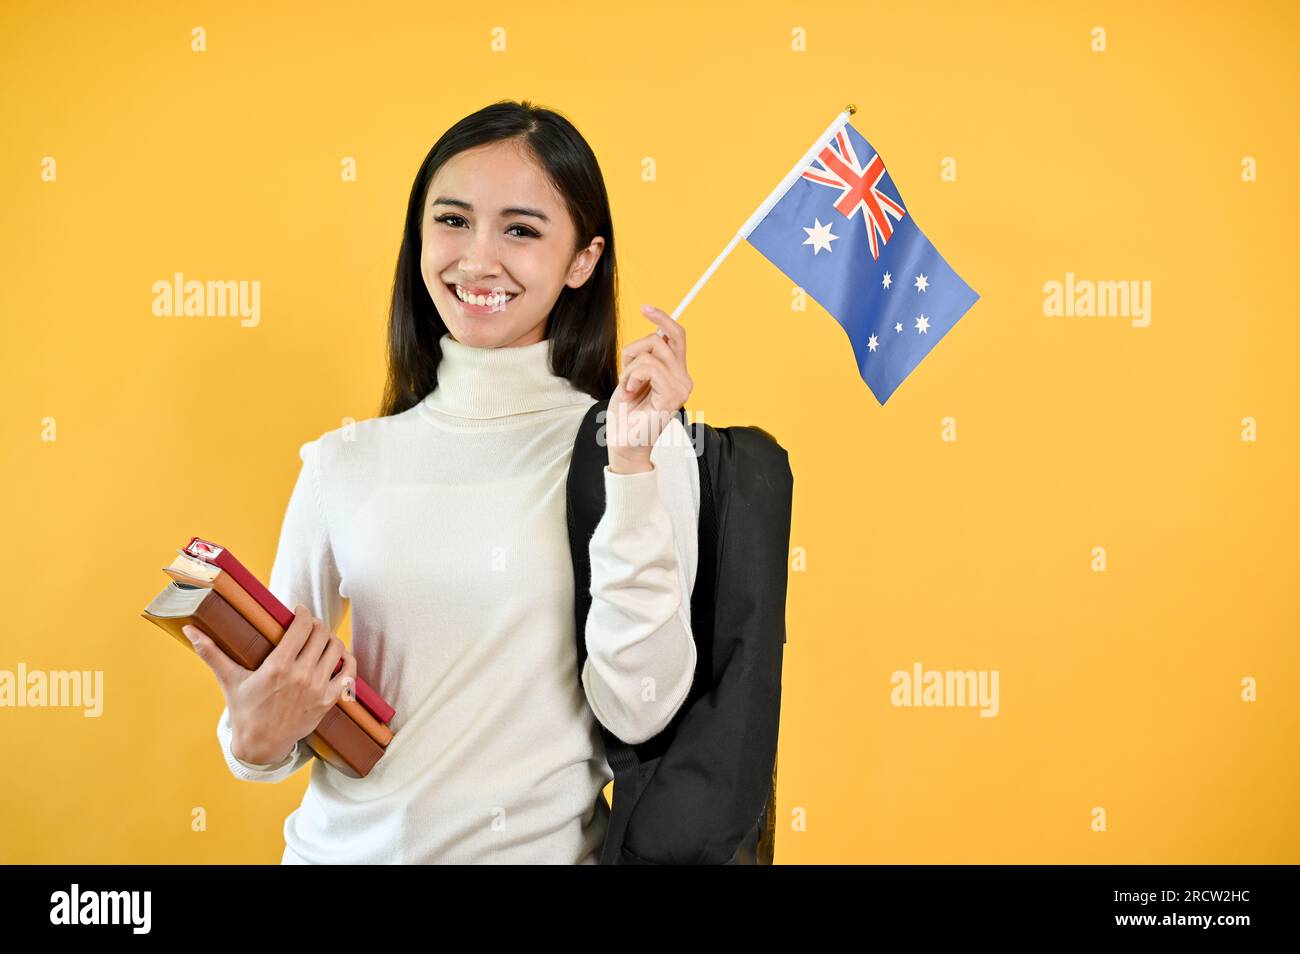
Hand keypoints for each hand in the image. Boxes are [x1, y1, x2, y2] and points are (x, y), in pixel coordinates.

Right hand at [183, 604, 356, 764]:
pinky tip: (338, 657)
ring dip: (331, 640)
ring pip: (337, 649)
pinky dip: (347, 661)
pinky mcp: (329, 701)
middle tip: (308, 625)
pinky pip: (349, 674)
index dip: (304, 614)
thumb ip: (211, 653)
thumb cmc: (245, 710)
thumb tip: (189, 630)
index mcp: (278, 667)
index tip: (299, 612)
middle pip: (322, 634)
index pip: (303, 627)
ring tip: (320, 639)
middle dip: (316, 624)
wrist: (261, 745)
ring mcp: (318, 689)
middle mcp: (301, 676)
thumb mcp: (229, 680)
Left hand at [606, 304, 692, 473]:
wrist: (623, 443)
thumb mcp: (633, 377)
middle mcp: (684, 378)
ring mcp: (681, 387)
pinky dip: (632, 376)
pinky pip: (649, 366)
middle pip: (662, 338)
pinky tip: (631, 393)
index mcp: (677, 373)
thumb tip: (656, 330)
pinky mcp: (673, 396)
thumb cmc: (626, 415)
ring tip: (629, 388)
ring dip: (630, 367)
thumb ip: (646, 357)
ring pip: (652, 350)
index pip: (677, 335)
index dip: (662, 318)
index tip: (644, 307)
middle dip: (635, 348)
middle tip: (626, 373)